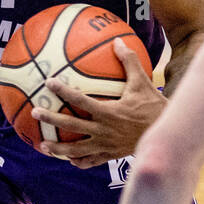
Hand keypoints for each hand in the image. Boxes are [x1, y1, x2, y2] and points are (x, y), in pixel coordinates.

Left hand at [33, 39, 165, 167]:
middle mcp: (103, 130)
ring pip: (77, 150)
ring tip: (43, 146)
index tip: (48, 83)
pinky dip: (79, 161)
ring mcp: (106, 145)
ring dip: (58, 148)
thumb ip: (129, 61)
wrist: (168, 134)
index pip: (80, 100)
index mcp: (108, 111)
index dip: (63, 91)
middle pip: (71, 126)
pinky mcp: (111, 155)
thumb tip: (118, 41)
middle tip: (34, 112)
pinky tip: (69, 159)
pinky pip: (91, 161)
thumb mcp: (143, 81)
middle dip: (51, 120)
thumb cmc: (153, 105)